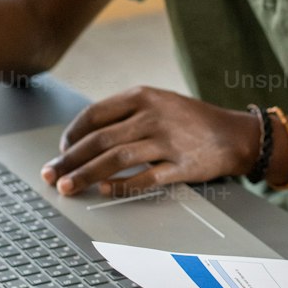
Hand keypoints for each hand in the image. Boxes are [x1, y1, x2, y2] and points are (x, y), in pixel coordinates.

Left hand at [41, 86, 258, 196]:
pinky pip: (145, 178)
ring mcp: (168, 140)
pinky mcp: (182, 165)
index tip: (61, 151)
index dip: (72, 135)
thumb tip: (83, 139)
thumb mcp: (158, 103)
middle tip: (51, 175)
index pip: (95, 115)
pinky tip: (104, 192)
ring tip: (68, 188)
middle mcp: (153, 115)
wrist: (236, 134)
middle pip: (100, 140)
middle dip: (70, 160)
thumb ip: (125, 116)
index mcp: (143, 96)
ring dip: (87, 176)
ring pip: (116, 160)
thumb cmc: (191, 121)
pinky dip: (122, 186)